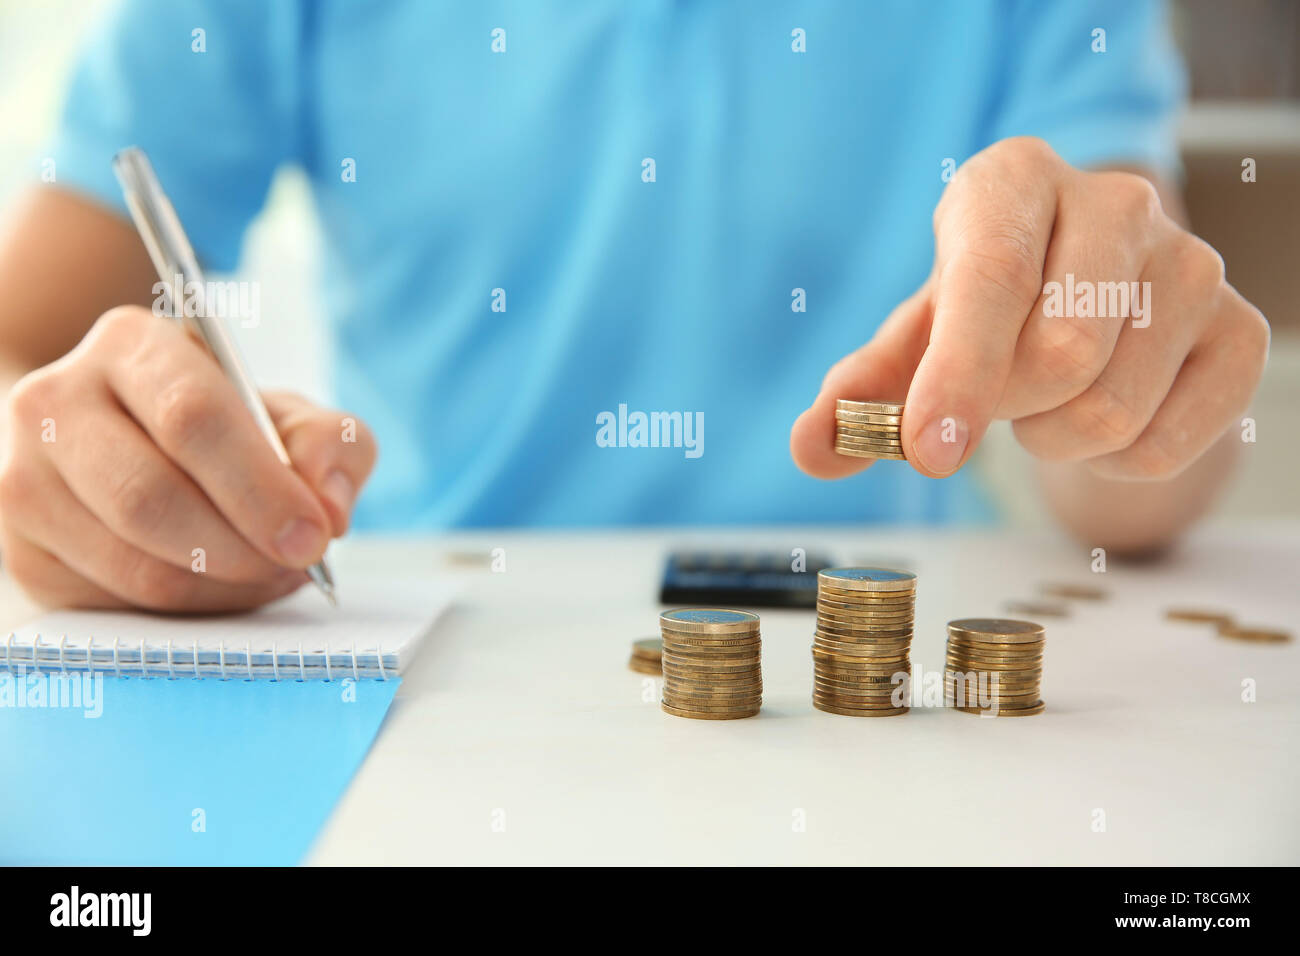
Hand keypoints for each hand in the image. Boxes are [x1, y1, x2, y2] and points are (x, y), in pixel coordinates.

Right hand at [0, 306, 376, 610]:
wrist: (139, 448)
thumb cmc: (228, 429)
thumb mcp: (292, 418)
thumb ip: (332, 445)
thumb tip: (327, 506)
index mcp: (131, 346)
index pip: (191, 417)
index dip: (259, 487)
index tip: (312, 535)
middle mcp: (55, 402)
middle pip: (148, 497)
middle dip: (241, 547)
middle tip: (298, 563)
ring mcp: (23, 479)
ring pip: (133, 564)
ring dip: (223, 586)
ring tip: (271, 572)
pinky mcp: (23, 552)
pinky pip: (117, 603)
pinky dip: (189, 607)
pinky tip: (223, 583)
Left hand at [791, 137, 1268, 483]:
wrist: (1082, 296)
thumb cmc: (983, 311)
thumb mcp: (913, 335)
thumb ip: (859, 390)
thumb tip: (811, 446)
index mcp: (1015, 182)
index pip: (993, 279)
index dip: (957, 373)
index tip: (926, 451)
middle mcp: (1118, 204)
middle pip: (1061, 354)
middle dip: (1006, 408)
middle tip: (995, 395)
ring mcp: (1194, 264)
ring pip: (1113, 408)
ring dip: (1054, 439)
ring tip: (1045, 400)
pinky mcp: (1240, 331)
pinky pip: (1168, 444)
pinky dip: (1115, 463)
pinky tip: (1100, 418)